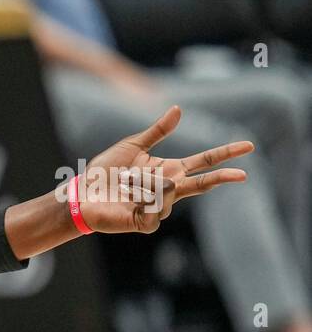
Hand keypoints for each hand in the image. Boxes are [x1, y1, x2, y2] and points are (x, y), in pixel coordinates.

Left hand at [73, 106, 253, 234]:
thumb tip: (178, 109)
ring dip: (147, 184)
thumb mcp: (133, 146)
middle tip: (242, 175)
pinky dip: (143, 200)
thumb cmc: (106, 171)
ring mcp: (159, 207)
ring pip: (169, 193)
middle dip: (221, 178)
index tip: (248, 146)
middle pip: (202, 183)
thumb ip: (158, 132)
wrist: (83, 193)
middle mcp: (168, 189)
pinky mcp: (146, 223)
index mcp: (169, 170)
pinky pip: (155, 211)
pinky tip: (130, 199)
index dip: (225, 155)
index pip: (203, 162)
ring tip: (126, 182)